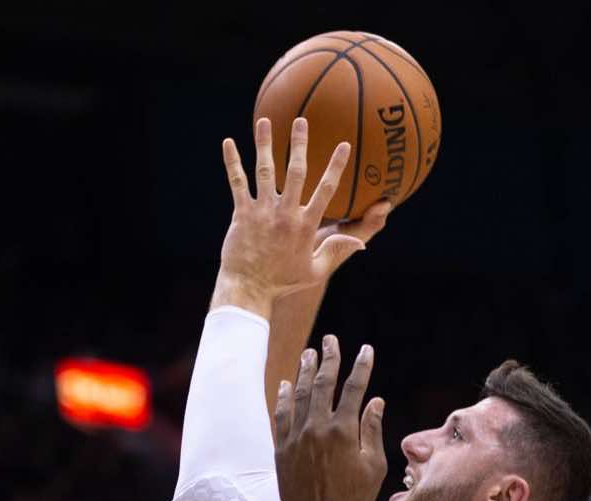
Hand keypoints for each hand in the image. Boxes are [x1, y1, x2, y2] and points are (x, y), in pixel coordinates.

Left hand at [216, 117, 363, 311]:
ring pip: (265, 171)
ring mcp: (262, 212)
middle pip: (296, 172)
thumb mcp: (315, 271)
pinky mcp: (241, 214)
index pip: (326, 190)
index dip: (336, 166)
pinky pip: (237, 182)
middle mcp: (285, 214)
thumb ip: (337, 252)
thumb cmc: (283, 282)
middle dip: (300, 144)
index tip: (344, 145)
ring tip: (264, 121)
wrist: (249, 289)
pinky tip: (228, 143)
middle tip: (302, 121)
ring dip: (264, 144)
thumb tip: (362, 243)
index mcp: (306, 226)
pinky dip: (232, 162)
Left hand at [273, 335, 386, 500]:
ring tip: (309, 353)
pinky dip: (283, 398)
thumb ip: (372, 430)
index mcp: (343, 430)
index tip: (366, 350)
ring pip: (299, 395)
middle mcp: (317, 428)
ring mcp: (296, 437)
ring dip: (304, 371)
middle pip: (323, 383)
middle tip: (331, 340)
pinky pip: (280, 416)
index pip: (355, 388)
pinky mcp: (281, 449)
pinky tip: (286, 384)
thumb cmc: (353, 498)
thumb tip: (375, 401)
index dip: (361, 366)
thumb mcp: (374, 466)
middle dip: (329, 358)